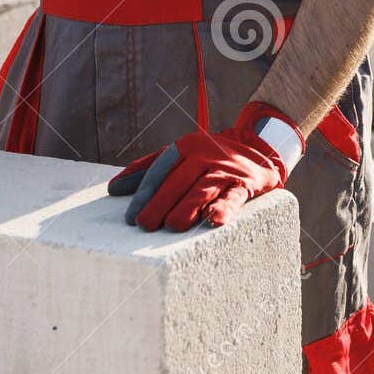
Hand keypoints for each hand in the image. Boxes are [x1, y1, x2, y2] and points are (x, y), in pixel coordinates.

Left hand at [106, 100, 303, 231]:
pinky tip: (213, 220)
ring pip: (202, 189)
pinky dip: (224, 208)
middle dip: (160, 203)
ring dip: (187, 207)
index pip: (161, 170)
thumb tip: (113, 189)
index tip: (131, 216)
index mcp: (186, 148)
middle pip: (179, 181)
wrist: (260, 149)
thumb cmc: (210, 158)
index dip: (144, 192)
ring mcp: (225, 170)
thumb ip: (148, 169)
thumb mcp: (181, 156)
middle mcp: (205, 155)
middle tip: (145, 225)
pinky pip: (233, 197)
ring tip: (173, 226)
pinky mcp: (244, 184)